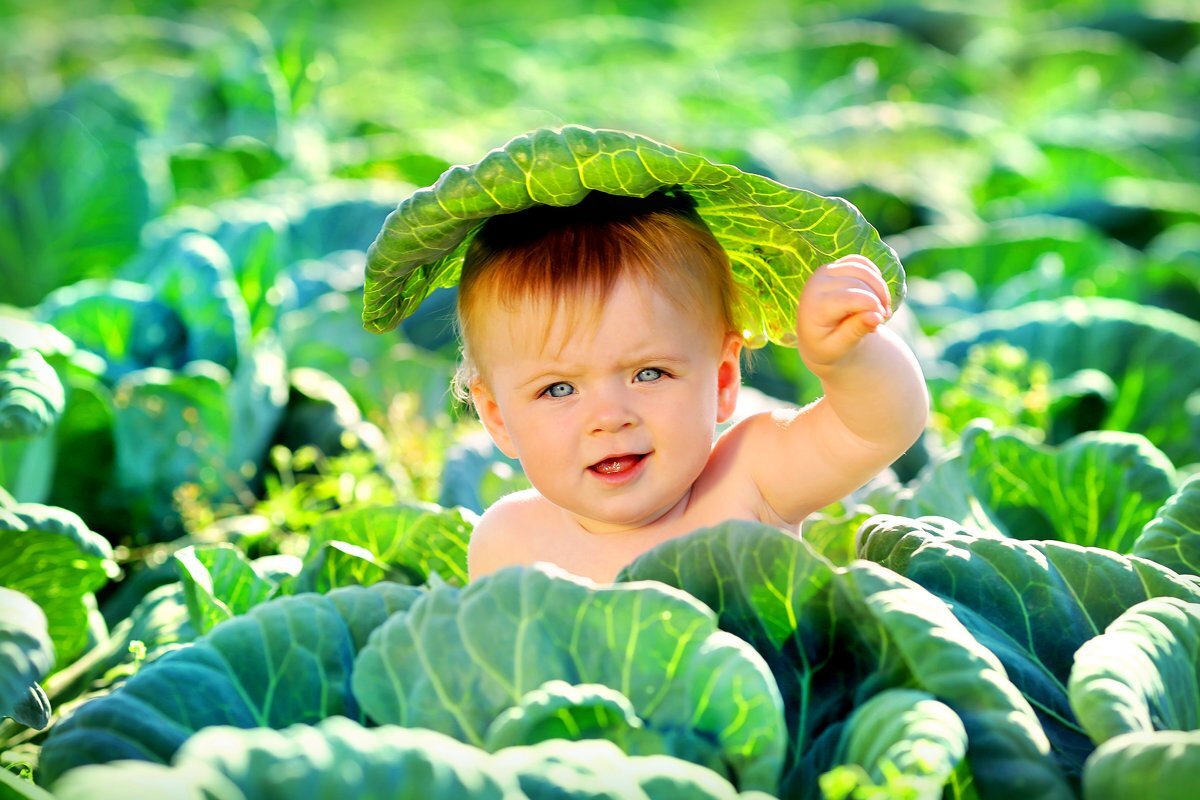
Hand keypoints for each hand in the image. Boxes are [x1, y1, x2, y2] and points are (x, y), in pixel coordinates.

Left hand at [795, 254, 891, 373]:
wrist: (816, 338)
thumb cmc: (827, 346)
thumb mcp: (838, 347)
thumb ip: (855, 332)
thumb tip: (876, 317)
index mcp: (814, 306)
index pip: (850, 297)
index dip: (873, 307)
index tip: (880, 322)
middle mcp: (816, 284)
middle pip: (859, 283)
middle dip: (877, 300)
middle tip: (881, 320)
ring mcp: (824, 272)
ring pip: (862, 269)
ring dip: (879, 288)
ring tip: (881, 309)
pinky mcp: (834, 267)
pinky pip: (860, 262)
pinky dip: (874, 275)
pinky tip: (876, 294)